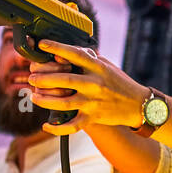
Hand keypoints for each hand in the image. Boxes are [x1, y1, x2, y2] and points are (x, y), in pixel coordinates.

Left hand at [26, 39, 148, 134]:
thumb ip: (89, 59)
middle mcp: (95, 84)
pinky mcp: (93, 118)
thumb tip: (67, 51)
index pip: (75, 54)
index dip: (56, 48)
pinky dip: (57, 128)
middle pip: (64, 80)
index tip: (42, 44)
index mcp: (98, 68)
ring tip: (34, 96)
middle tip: (31, 76)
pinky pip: (72, 126)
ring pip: (63, 103)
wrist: (139, 105)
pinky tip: (46, 125)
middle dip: (43, 78)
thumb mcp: (107, 66)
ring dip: (45, 100)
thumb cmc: (120, 83)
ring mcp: (93, 102)